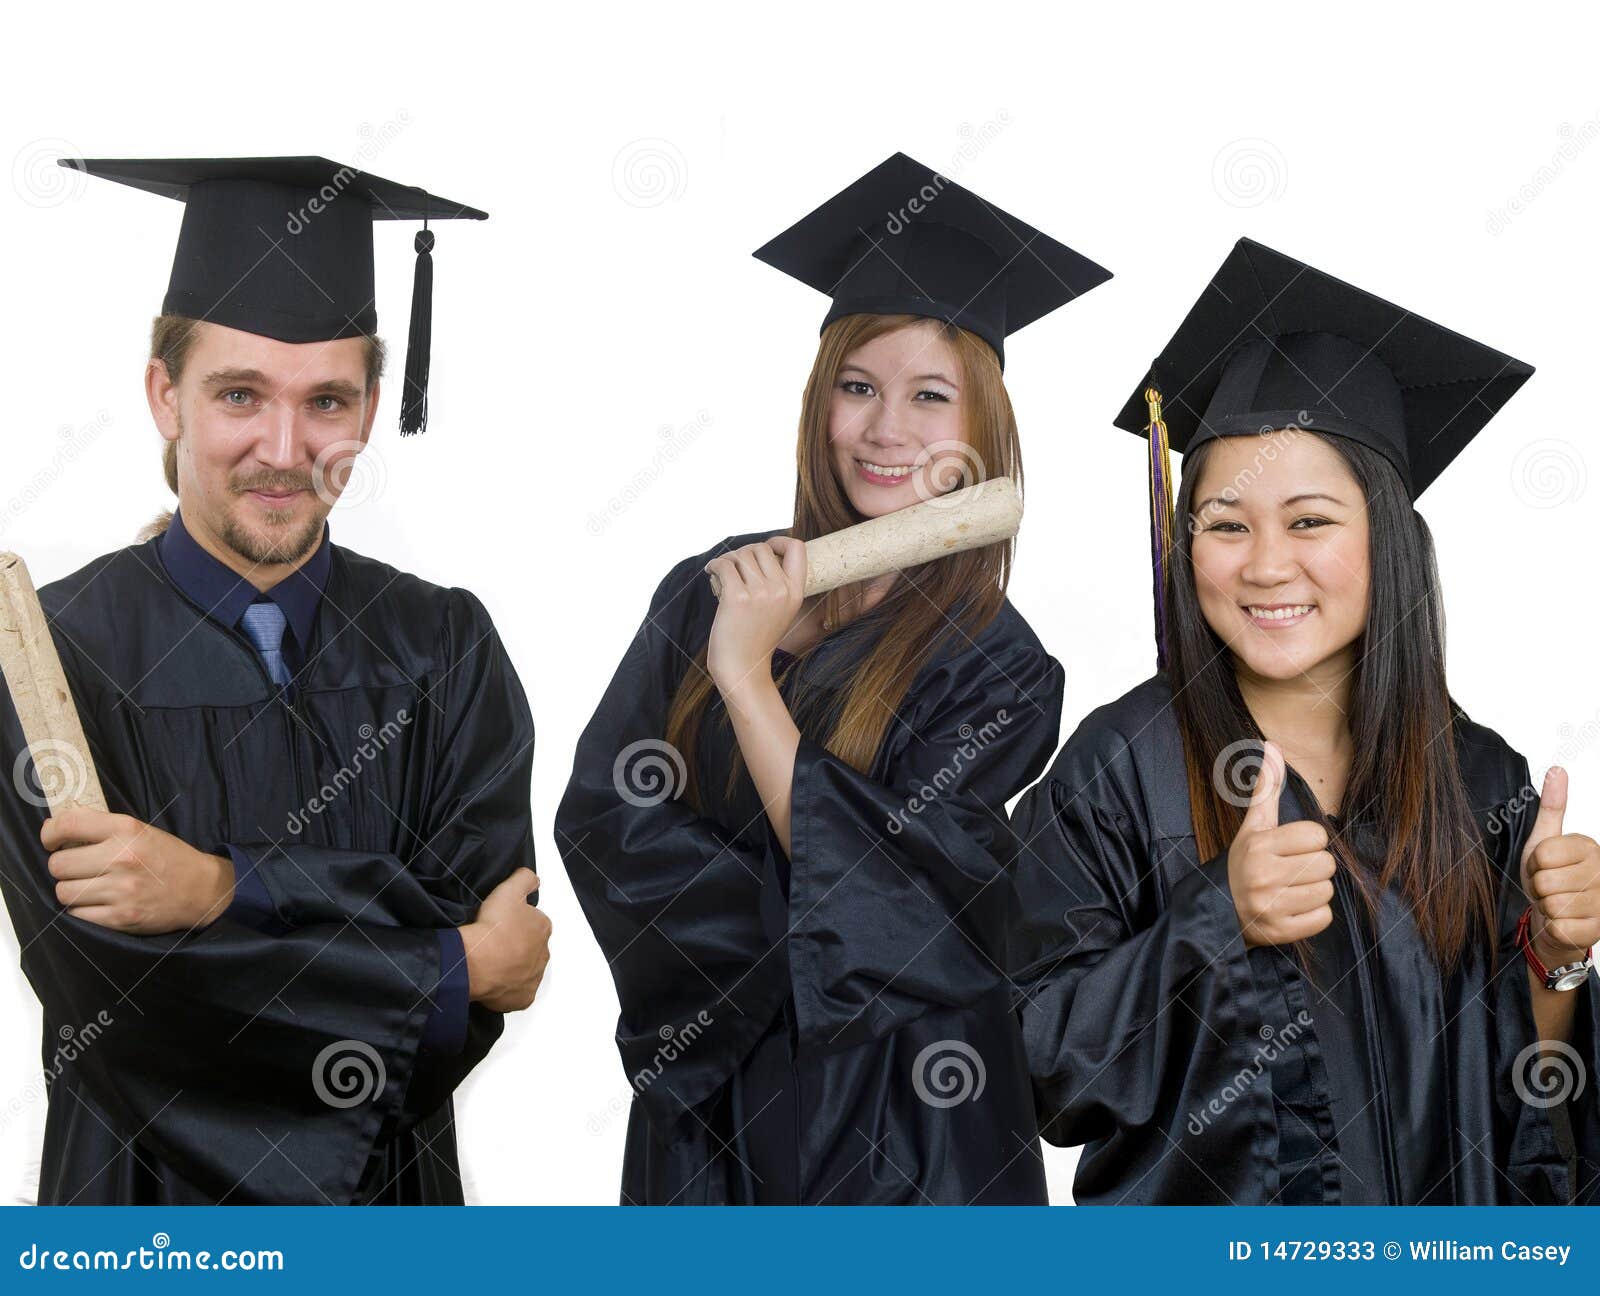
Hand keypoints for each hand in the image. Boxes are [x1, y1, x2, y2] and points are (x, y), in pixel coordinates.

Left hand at [41, 808, 233, 934]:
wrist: (202, 889)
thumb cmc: (168, 858)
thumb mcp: (142, 831)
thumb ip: (104, 828)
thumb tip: (58, 830)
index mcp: (128, 830)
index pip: (68, 825)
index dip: (50, 832)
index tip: (51, 839)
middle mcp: (122, 858)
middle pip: (58, 865)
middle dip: (63, 867)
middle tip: (78, 868)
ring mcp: (121, 890)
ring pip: (64, 892)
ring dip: (72, 890)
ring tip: (90, 887)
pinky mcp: (121, 917)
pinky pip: (78, 914)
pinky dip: (83, 910)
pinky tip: (100, 903)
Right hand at [460, 868, 550, 1011]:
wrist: (476, 961)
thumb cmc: (494, 925)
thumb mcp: (509, 889)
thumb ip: (525, 878)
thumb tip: (534, 880)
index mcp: (543, 929)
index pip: (533, 923)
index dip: (516, 922)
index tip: (500, 923)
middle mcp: (544, 955)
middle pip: (530, 947)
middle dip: (516, 946)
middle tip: (494, 944)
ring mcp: (534, 979)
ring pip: (524, 970)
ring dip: (512, 967)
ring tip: (490, 963)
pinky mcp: (523, 999)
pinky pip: (516, 993)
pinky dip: (507, 989)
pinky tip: (493, 982)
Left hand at [703, 537, 805, 695]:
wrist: (742, 669)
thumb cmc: (755, 640)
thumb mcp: (780, 611)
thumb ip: (777, 585)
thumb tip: (758, 552)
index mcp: (796, 593)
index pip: (798, 548)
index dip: (780, 541)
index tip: (766, 547)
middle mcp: (781, 590)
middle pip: (761, 547)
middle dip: (744, 553)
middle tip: (733, 567)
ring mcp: (760, 593)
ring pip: (741, 555)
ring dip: (727, 560)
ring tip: (721, 572)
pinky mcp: (737, 597)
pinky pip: (724, 565)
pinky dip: (714, 565)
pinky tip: (711, 573)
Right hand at [1227, 741, 1335, 947]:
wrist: (1218, 912)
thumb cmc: (1244, 863)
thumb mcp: (1253, 827)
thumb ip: (1266, 788)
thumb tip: (1272, 744)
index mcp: (1259, 845)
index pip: (1317, 835)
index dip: (1307, 842)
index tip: (1288, 850)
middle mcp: (1263, 875)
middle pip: (1326, 864)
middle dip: (1313, 868)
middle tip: (1290, 872)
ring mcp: (1271, 906)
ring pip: (1327, 891)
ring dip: (1313, 892)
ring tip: (1290, 891)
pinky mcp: (1280, 932)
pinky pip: (1323, 918)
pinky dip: (1313, 916)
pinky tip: (1292, 910)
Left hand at [1519, 766, 1599, 966]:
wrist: (1551, 918)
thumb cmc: (1548, 877)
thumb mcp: (1543, 840)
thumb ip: (1551, 807)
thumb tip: (1557, 769)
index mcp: (1589, 847)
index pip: (1542, 854)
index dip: (1534, 864)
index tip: (1543, 867)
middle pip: (1545, 880)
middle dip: (1538, 886)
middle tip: (1548, 888)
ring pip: (1552, 904)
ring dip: (1545, 906)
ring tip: (1555, 902)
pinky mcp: (1597, 930)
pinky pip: (1559, 926)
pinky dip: (1553, 926)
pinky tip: (1564, 921)